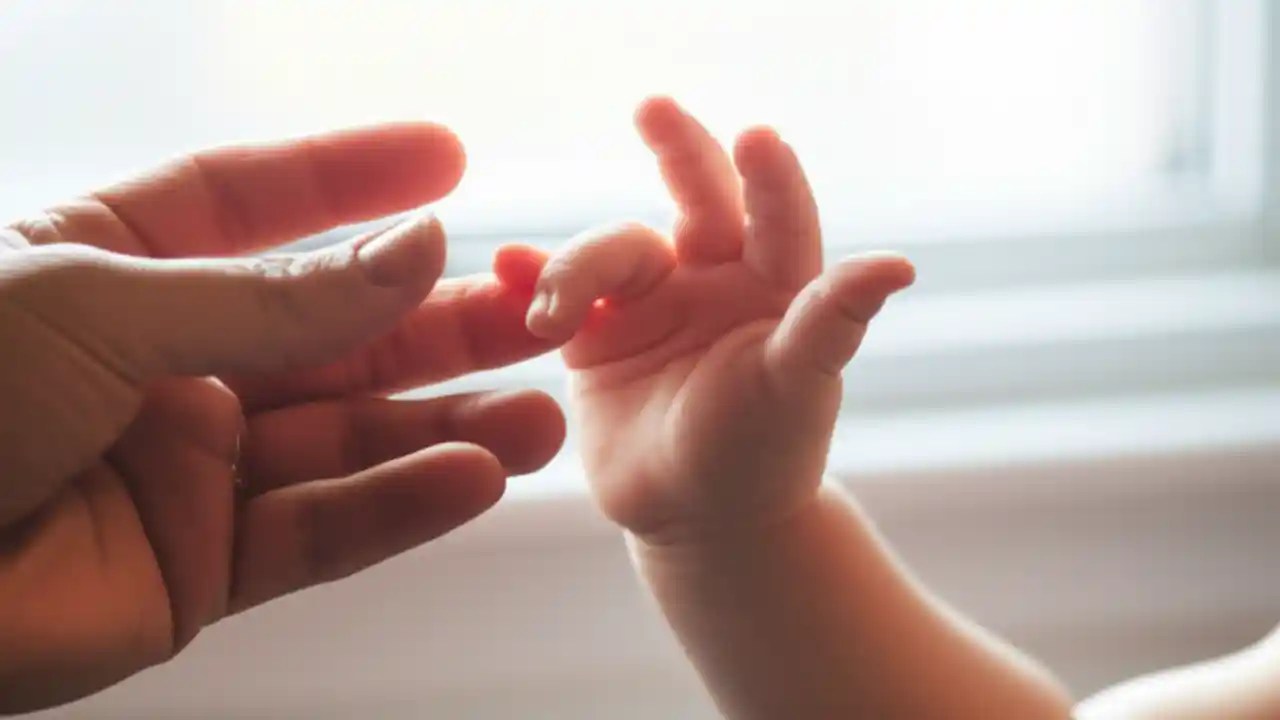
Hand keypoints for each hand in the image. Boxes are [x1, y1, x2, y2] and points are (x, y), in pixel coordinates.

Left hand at [0, 125, 563, 711]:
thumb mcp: (102, 305)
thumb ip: (273, 298)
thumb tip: (416, 249)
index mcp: (110, 266)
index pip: (253, 205)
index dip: (352, 176)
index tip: (449, 159)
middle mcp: (160, 362)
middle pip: (329, 331)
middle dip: (435, 319)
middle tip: (538, 309)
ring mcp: (185, 466)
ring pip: (343, 438)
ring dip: (446, 423)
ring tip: (544, 412)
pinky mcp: (196, 568)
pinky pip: (316, 532)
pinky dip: (397, 508)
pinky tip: (474, 479)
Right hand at [494, 98, 911, 541]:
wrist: (696, 518)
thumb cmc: (764, 452)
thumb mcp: (797, 385)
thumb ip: (832, 320)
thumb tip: (899, 264)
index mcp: (776, 282)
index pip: (778, 215)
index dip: (769, 176)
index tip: (757, 137)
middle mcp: (714, 276)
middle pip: (697, 197)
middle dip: (679, 150)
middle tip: (655, 109)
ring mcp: (651, 301)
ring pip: (611, 252)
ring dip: (577, 268)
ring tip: (553, 316)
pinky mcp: (595, 334)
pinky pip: (555, 292)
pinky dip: (527, 276)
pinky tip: (504, 265)